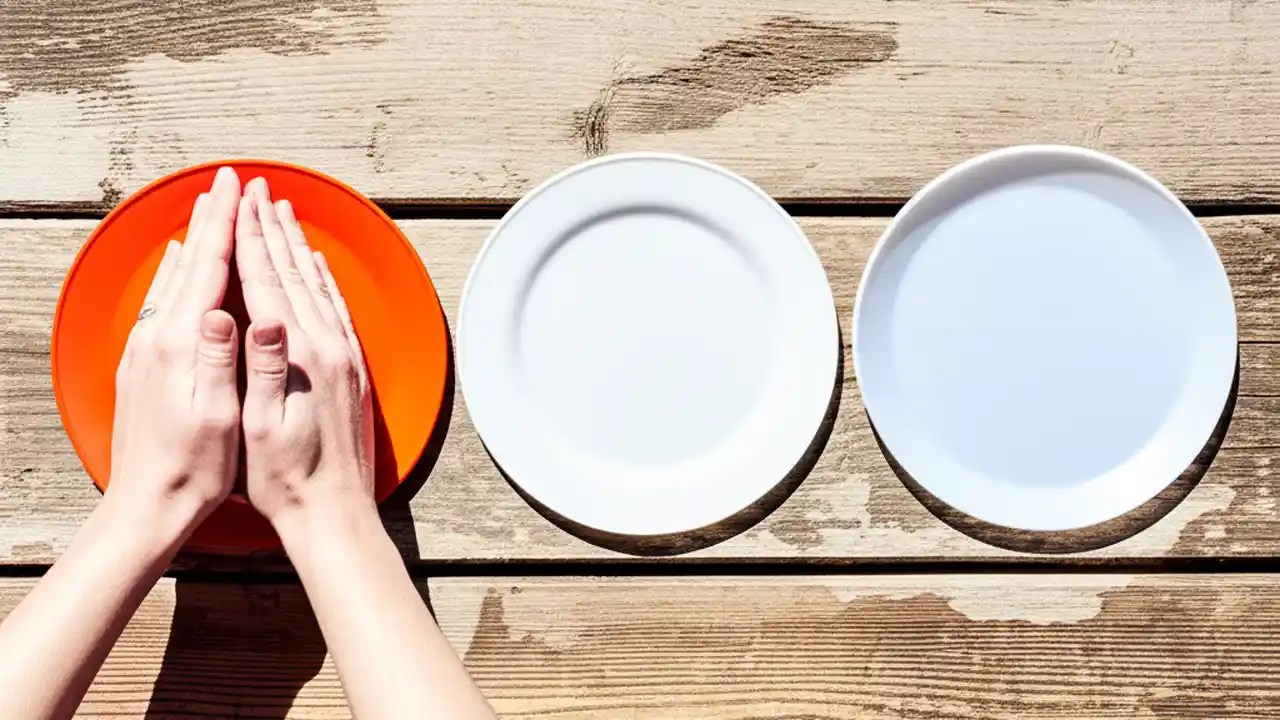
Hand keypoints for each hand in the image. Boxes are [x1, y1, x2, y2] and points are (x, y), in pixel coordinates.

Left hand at [107, 166, 241, 537]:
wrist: (146, 504)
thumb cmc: (195, 468)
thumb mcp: (218, 417)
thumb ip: (220, 360)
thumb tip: (223, 310)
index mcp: (181, 345)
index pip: (210, 269)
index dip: (227, 224)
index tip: (239, 186)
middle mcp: (156, 338)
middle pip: (189, 263)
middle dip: (211, 219)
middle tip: (226, 182)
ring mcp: (144, 349)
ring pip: (172, 279)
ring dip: (194, 241)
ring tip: (207, 212)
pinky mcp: (141, 364)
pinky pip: (162, 301)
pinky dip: (178, 273)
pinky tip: (180, 269)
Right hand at [235, 177, 373, 534]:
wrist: (335, 512)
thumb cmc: (288, 479)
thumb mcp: (261, 428)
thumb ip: (263, 370)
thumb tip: (260, 319)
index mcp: (298, 358)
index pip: (267, 284)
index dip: (249, 240)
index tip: (237, 202)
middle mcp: (327, 348)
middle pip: (294, 274)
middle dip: (271, 228)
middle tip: (258, 189)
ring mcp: (344, 356)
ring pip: (317, 286)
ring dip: (298, 245)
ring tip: (284, 213)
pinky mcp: (352, 370)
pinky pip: (336, 310)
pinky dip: (323, 280)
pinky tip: (317, 266)